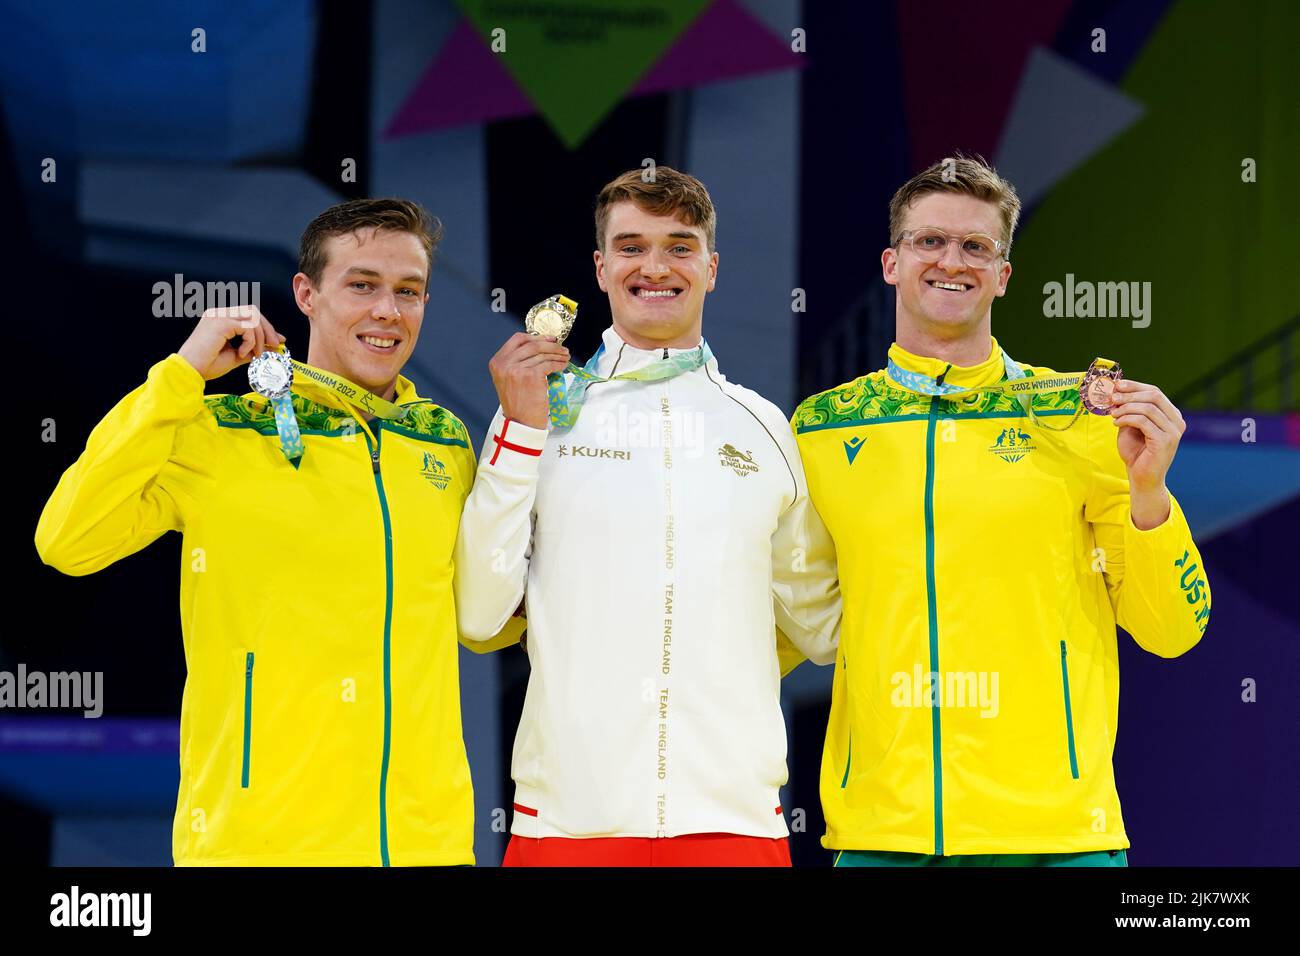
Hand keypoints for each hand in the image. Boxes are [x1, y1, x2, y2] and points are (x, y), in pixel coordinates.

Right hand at [178, 305, 284, 380]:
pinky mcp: (221, 323)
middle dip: (268, 329)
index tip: (278, 340)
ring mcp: (219, 316)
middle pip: (253, 311)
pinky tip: (242, 353)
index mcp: (220, 318)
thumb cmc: (208, 365)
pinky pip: (247, 328)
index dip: (266, 326)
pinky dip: (250, 342)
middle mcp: (219, 313)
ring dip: (260, 338)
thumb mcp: (237, 355)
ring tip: (256, 355)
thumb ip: (253, 348)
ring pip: (252, 318)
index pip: (249, 314)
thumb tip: (273, 346)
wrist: (191, 371)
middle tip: (275, 346)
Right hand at [488, 332, 569, 428]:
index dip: (536, 337)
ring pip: (543, 355)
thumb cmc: (518, 404)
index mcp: (497, 362)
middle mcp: (505, 364)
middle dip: (551, 345)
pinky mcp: (531, 376)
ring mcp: (517, 369)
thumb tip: (542, 347)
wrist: (520, 423)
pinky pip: (549, 364)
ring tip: (565, 358)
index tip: (549, 339)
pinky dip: (558, 364)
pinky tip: (563, 366)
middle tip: (561, 348)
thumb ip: (518, 362)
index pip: (517, 339)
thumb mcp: (509, 379)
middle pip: (532, 344)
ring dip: (557, 355)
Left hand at [1109, 379, 1184, 528]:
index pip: (1155, 392)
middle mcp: (1176, 421)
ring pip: (1148, 408)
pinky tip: (1116, 423)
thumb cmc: (1136, 452)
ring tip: (1112, 414)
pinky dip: (1127, 419)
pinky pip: (1144, 421)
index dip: (1135, 386)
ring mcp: (1173, 431)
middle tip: (1112, 398)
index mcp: (1171, 415)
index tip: (1116, 385)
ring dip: (1125, 408)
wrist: (1142, 478)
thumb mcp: (1130, 426)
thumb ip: (1128, 410)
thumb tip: (1116, 392)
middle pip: (1154, 396)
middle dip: (1129, 394)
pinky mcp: (1165, 440)